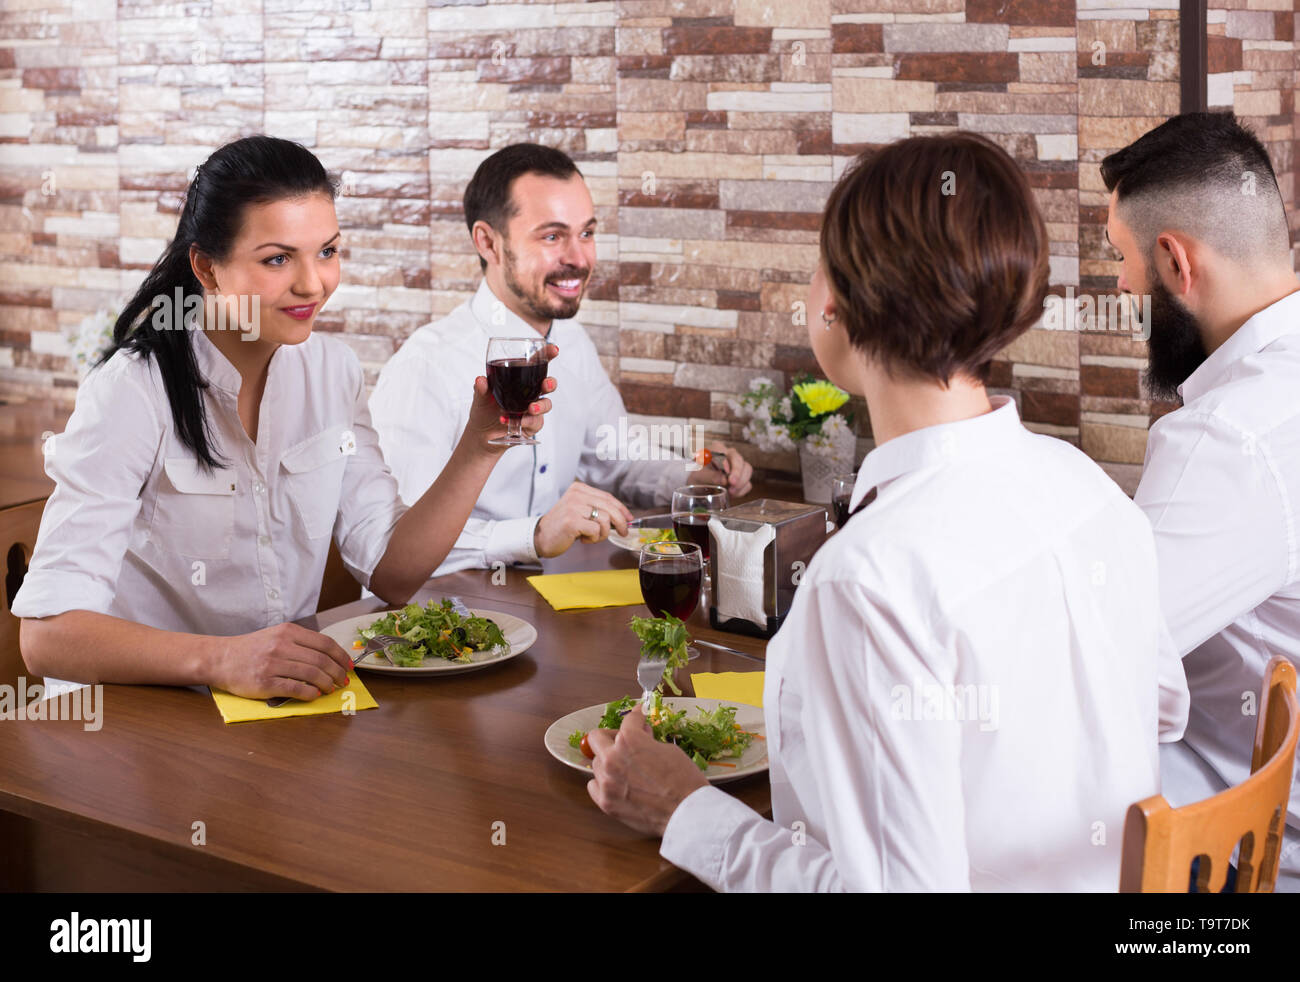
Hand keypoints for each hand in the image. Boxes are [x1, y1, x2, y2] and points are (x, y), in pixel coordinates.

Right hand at [207, 622, 354, 700]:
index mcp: (288, 631)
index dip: (341, 656)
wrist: (220, 658)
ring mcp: (272, 664)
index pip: (324, 643)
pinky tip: (314, 695)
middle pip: (321, 660)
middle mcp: (281, 645)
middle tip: (344, 681)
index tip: (349, 666)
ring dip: (326, 684)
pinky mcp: (264, 683)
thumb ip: (300, 643)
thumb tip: (330, 657)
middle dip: (337, 672)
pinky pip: (295, 689)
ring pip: (311, 674)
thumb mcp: (276, 635)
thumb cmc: (252, 649)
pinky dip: (309, 693)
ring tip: (330, 689)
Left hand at [466, 342, 559, 455]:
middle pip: (548, 384)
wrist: (482, 434)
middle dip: (550, 383)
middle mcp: (530, 392)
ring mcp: (533, 408)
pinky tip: (509, 421)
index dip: (548, 355)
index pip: (537, 364)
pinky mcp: (532, 424)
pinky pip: (535, 422)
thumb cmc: (484, 410)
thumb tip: (480, 380)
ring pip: (546, 404)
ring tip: (529, 409)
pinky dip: (525, 421)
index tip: (554, 349)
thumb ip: (481, 388)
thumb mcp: (480, 397)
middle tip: (545, 384)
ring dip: (540, 406)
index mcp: (520, 379)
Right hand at [533, 481, 634, 557]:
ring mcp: (574, 507)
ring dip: (602, 533)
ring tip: (592, 537)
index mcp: (579, 489)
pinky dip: (594, 538)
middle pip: (610, 507)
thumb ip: (597, 509)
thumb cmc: (562, 526)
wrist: (540, 537)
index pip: (608, 497)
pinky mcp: (572, 521)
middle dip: (620, 522)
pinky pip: (596, 530)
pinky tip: (583, 539)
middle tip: (622, 532)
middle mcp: (577, 495)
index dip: (622, 509)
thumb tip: (622, 518)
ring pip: (605, 520)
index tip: (629, 518)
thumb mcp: (579, 511)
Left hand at [586, 703, 708, 835]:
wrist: (686, 813)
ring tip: (625, 767)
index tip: (638, 715)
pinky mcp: (606, 802)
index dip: (637, 715)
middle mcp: (612, 758)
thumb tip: (641, 736)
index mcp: (630, 741)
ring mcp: (607, 782)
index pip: (628, 720)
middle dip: (612, 735)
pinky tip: (616, 783)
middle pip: (597, 738)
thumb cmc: (684, 780)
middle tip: (623, 741)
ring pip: (596, 763)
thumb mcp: (669, 750)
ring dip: (608, 761)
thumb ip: (648, 741)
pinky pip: (593, 786)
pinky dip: (603, 782)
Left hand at [694, 443, 752, 497]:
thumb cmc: (696, 476)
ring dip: (741, 483)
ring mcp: (737, 466)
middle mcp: (729, 455)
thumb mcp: (698, 476)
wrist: (698, 485)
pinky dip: (742, 490)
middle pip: (740, 460)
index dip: (727, 464)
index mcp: (717, 449)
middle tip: (732, 484)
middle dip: (737, 474)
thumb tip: (724, 480)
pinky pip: (747, 483)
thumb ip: (710, 476)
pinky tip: (732, 494)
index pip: (725, 453)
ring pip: (747, 470)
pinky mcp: (741, 478)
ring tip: (731, 492)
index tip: (726, 475)